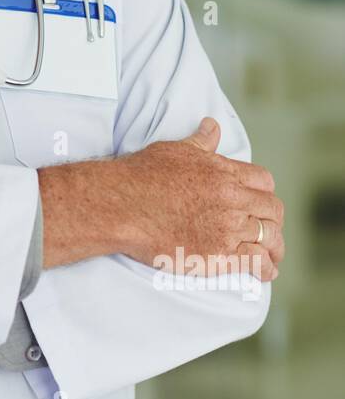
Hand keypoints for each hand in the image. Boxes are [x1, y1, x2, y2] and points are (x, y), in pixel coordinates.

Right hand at [116, 117, 284, 280]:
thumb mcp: (175, 150)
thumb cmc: (143, 176)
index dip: (265, 193)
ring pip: (269, 237)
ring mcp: (227, 228)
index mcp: (224, 172)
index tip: (261, 203)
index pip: (263, 182)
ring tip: (274, 255)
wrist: (122, 206)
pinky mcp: (218, 255)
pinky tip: (267, 271)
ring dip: (275, 247)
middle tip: (270, 230)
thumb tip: (212, 126)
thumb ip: (200, 142)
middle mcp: (231, 199)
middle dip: (273, 221)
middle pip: (271, 210)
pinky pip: (256, 262)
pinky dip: (266, 268)